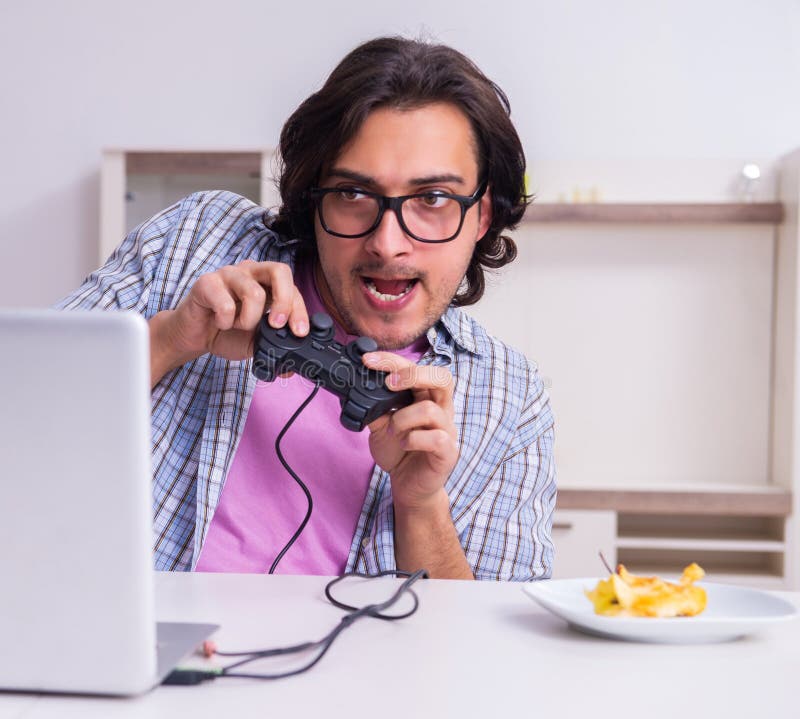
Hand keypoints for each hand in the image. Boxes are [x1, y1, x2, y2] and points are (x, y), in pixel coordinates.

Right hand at [149, 260, 307, 384]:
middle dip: (284, 301)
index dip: (299, 310)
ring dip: (248, 320)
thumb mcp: (257, 342)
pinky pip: (225, 304)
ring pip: (254, 293)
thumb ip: (275, 344)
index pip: (292, 287)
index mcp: (267, 283)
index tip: (299, 332)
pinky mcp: (207, 282)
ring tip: (237, 326)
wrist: (194, 337)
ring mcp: (229, 274)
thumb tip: (290, 366)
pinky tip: (220, 323)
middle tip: (276, 325)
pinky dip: (225, 322)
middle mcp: (251, 272)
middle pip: (279, 271)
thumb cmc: (226, 333)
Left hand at [361, 352, 457, 511]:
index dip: (395, 361)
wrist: (408, 487)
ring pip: (431, 410)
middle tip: (388, 384)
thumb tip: (357, 388)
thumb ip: (375, 407)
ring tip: (392, 430)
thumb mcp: (381, 426)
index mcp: (427, 398)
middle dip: (412, 374)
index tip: (368, 361)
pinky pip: (436, 438)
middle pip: (442, 377)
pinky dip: (414, 439)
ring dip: (404, 417)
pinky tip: (404, 445)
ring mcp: (447, 431)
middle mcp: (442, 410)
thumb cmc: (400, 453)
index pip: (420, 368)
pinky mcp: (447, 452)